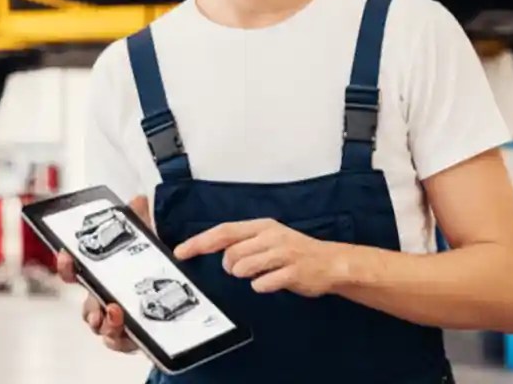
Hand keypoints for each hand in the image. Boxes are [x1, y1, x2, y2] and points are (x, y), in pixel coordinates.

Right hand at [56, 194, 151, 353]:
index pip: (74, 271)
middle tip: (98, 308)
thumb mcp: (146, 242)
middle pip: (86, 306)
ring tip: (117, 317)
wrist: (172, 294)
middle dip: (89, 307)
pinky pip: (118, 342)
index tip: (66, 255)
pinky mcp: (129, 335)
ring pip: (100, 326)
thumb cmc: (148, 269)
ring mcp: (114, 319)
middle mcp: (102, 298)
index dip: (65, 264)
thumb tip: (138, 199)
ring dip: (106, 325)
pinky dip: (119, 340)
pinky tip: (127, 334)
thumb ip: (140, 222)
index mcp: (100, 275)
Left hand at [173, 218, 346, 297]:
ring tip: (262, 274)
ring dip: (247, 276)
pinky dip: (262, 286)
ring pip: (243, 268)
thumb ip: (244, 242)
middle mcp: (271, 236)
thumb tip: (217, 252)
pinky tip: (273, 283)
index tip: (181, 252)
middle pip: (230, 253)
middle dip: (230, 266)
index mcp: (262, 226)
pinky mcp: (292, 272)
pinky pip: (263, 284)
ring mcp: (283, 254)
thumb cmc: (295, 252)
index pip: (223, 231)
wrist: (331, 262)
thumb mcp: (269, 238)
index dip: (199, 242)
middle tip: (244, 270)